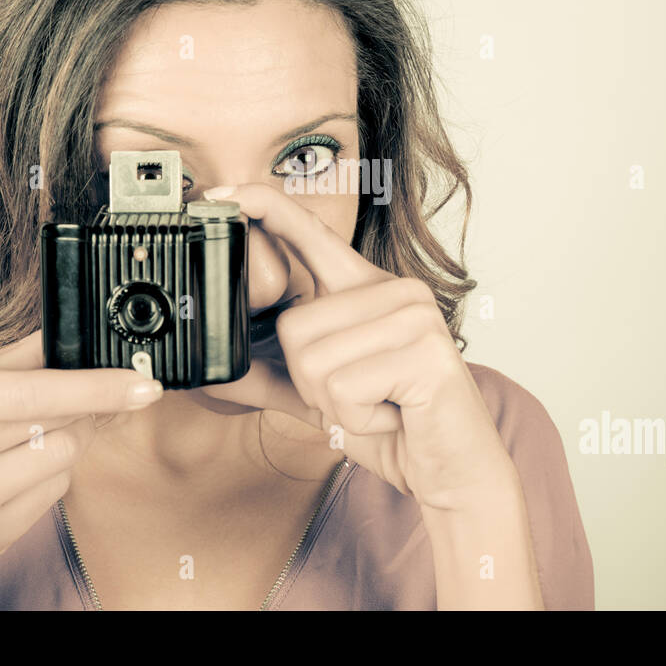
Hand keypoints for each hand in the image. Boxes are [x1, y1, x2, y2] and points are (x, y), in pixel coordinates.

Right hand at [0, 331, 163, 577]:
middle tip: (104, 396)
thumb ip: (12, 360)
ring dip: (69, 440)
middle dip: (91, 407)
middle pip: (60, 423)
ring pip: (64, 459)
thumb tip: (68, 331)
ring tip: (35, 434)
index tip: (145, 385)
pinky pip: (53, 495)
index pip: (38, 393)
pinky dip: (50, 475)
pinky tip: (17, 469)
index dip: (99, 387)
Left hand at [199, 183, 519, 512]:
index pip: (308, 232)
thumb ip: (270, 376)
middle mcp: (394, 289)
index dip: (262, 207)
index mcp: (366, 288)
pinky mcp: (427, 353)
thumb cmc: (394, 424)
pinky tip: (393, 415)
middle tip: (358, 396)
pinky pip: (344, 390)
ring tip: (378, 404)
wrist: (457, 470)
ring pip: (313, 361)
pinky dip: (358, 419)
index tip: (221, 195)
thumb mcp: (319, 396)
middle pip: (292, 326)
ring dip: (335, 405)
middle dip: (310, 383)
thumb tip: (209, 372)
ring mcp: (414, 316)